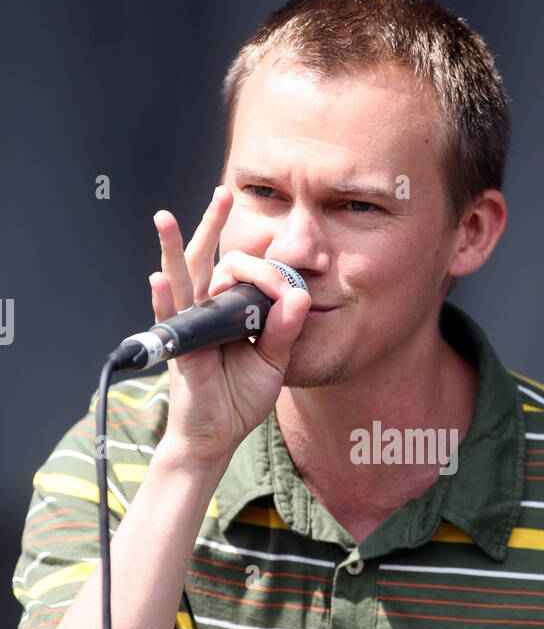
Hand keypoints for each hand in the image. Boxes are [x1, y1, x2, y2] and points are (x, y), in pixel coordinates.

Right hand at [150, 186, 310, 468]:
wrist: (218, 436)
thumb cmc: (240, 398)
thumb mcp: (273, 362)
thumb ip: (285, 330)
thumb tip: (300, 296)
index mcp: (231, 311)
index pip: (246, 275)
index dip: (269, 272)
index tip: (291, 288)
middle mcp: (207, 311)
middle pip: (206, 260)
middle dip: (212, 225)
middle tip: (222, 192)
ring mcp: (190, 327)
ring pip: (181, 279)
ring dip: (173, 247)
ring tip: (166, 217)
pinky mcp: (179, 349)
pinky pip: (169, 319)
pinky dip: (163, 298)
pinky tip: (158, 277)